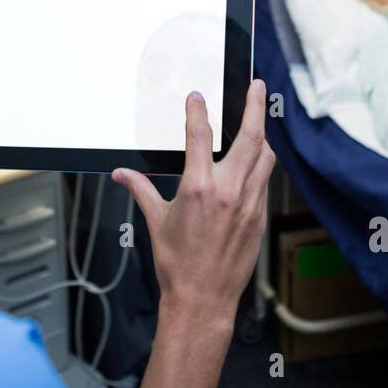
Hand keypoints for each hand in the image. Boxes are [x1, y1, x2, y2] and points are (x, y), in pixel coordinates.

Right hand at [112, 81, 275, 325]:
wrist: (203, 300)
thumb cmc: (178, 265)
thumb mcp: (156, 222)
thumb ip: (142, 190)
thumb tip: (122, 174)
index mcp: (199, 188)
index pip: (201, 137)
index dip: (198, 112)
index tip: (197, 97)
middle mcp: (228, 192)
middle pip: (250, 137)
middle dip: (255, 107)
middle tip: (257, 87)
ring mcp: (249, 204)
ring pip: (265, 158)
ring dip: (262, 137)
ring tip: (258, 125)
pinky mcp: (259, 218)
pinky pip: (264, 182)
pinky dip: (260, 167)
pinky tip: (253, 164)